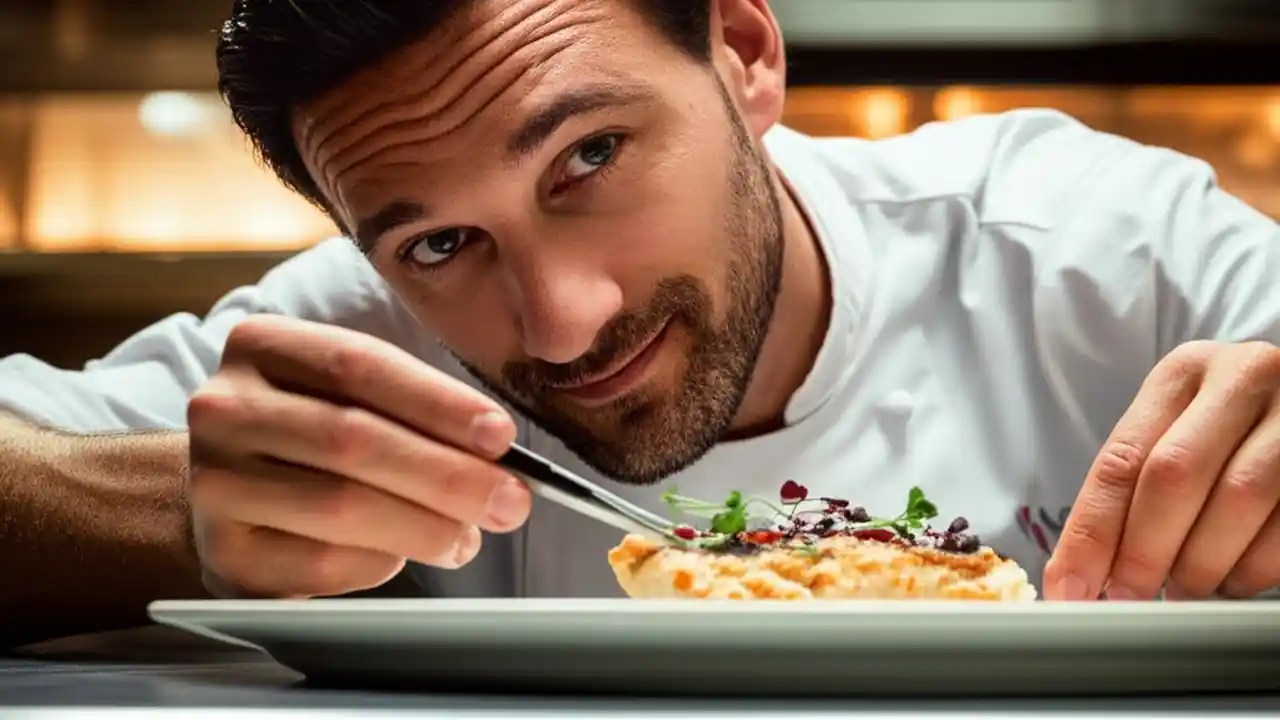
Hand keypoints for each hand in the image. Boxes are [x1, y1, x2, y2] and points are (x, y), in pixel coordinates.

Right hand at [186, 315, 530, 598]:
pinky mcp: (224, 552)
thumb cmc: (311, 433)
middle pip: (351, 440)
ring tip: (469, 536)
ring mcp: (214, 482)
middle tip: (510, 502)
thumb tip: (495, 452)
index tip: (500, 436)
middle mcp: (225, 407)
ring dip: (424, 526)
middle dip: (447, 475)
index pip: (359, 365)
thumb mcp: (350, 394)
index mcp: (263, 345)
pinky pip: (320, 564)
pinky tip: (406, 556)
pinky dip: (379, 563)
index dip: (437, 402)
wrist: (228, 488)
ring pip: (339, 507)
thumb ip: (412, 410)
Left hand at [1045, 340, 1279, 600]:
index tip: (1071, 587)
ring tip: (1182, 590)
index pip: (1121, 460)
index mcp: (1183, 374)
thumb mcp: (1174, 432)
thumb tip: (1078, 575)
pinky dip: (1252, 568)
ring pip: (1238, 500)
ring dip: (1201, 565)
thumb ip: (1130, 489)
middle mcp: (1242, 379)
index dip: (1092, 534)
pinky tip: (1231, 579)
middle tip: (1128, 597)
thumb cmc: (1226, 431)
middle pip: (1174, 475)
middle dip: (1143, 552)